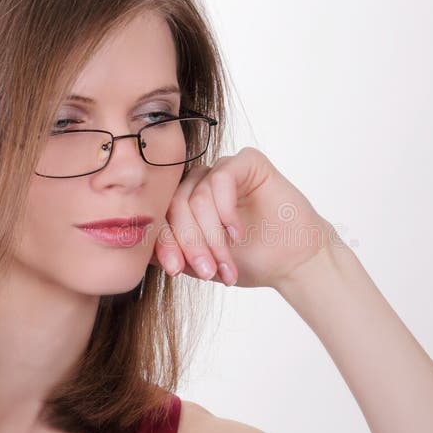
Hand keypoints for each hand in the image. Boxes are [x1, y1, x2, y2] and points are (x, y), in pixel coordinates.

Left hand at [147, 146, 339, 288]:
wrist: (293, 261)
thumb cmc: (251, 261)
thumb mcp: (202, 263)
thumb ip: (173, 252)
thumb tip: (140, 250)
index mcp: (185, 203)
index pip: (162, 215)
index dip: (165, 242)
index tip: (174, 270)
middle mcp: (201, 182)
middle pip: (176, 204)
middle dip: (190, 242)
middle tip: (207, 270)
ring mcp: (223, 170)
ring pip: (197, 196)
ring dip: (211, 234)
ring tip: (226, 261)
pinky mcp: (247, 162)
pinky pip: (221, 178)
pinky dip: (226, 209)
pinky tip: (237, 232)